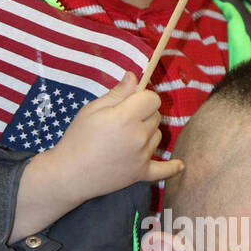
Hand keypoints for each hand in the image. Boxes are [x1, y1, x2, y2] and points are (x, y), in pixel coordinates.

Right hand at [57, 72, 182, 198]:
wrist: (69, 174)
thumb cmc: (77, 138)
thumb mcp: (92, 109)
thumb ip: (117, 93)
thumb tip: (134, 77)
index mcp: (126, 117)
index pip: (152, 98)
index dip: (142, 97)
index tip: (131, 100)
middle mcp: (139, 136)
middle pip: (156, 116)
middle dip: (144, 114)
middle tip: (123, 120)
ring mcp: (142, 156)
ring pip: (158, 136)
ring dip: (148, 133)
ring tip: (126, 138)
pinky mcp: (141, 174)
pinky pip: (163, 170)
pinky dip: (172, 168)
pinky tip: (181, 165)